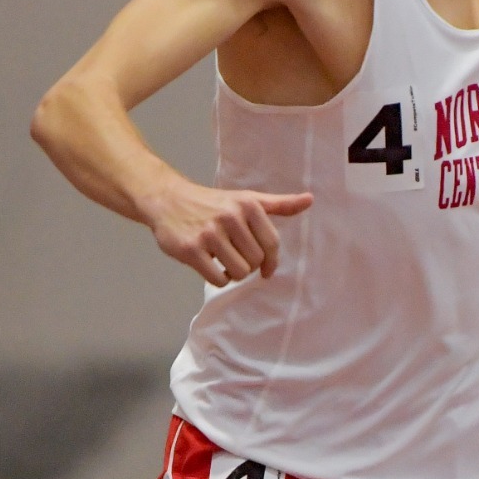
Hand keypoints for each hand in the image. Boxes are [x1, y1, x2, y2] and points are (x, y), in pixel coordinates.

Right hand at [141, 181, 313, 285]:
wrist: (168, 200)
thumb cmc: (213, 203)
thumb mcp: (247, 199)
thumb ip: (279, 204)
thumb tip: (310, 200)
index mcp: (248, 206)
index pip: (271, 245)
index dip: (271, 262)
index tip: (266, 269)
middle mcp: (230, 218)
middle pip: (255, 261)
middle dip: (248, 265)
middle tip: (235, 256)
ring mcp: (209, 234)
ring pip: (238, 272)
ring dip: (232, 273)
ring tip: (223, 260)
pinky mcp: (190, 250)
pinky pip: (217, 279)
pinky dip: (217, 278)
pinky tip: (211, 265)